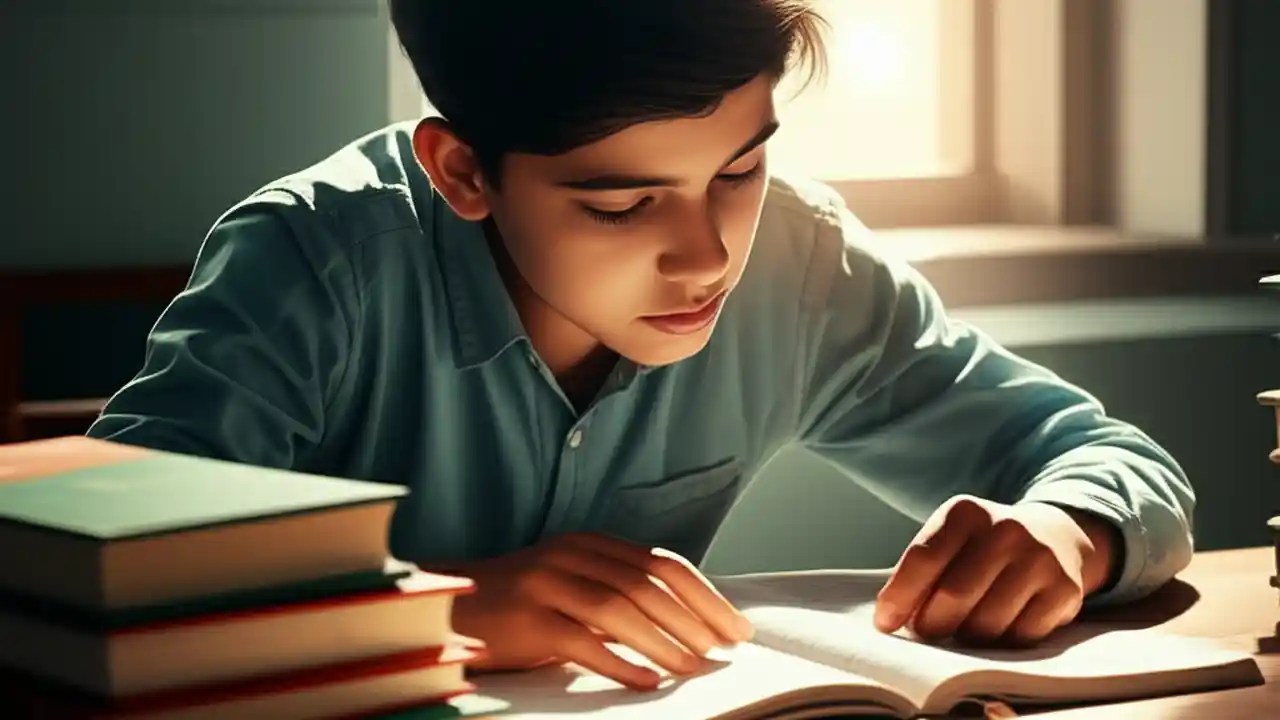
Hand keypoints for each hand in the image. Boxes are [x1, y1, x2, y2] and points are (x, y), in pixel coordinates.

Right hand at [435, 532, 753, 689]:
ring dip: (664, 642)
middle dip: (695, 618)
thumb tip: (690, 625)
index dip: (704, 594)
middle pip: (647, 582)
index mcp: (588, 543)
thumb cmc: (521, 607)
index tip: (735, 626)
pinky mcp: (526, 619)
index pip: (660, 563)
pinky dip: (619, 663)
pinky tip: (646, 682)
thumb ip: (619, 593)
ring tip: (693, 668)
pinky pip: (581, 642)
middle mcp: (569, 555)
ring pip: (619, 609)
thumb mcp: (573, 586)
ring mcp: (545, 584)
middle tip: (724, 649)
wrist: (447, 610)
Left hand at [873, 495, 1117, 646]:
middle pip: (953, 596)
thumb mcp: (951, 540)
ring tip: (963, 626)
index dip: (899, 597)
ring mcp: (1038, 560)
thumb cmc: (983, 548)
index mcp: (965, 512)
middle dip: (931, 624)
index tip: (884, 623)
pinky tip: (999, 626)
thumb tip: (891, 618)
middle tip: (926, 631)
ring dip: (966, 636)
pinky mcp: (1064, 590)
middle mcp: (1005, 530)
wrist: (1056, 537)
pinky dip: (1002, 643)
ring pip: (986, 624)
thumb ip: (923, 571)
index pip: (923, 559)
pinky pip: (1020, 637)